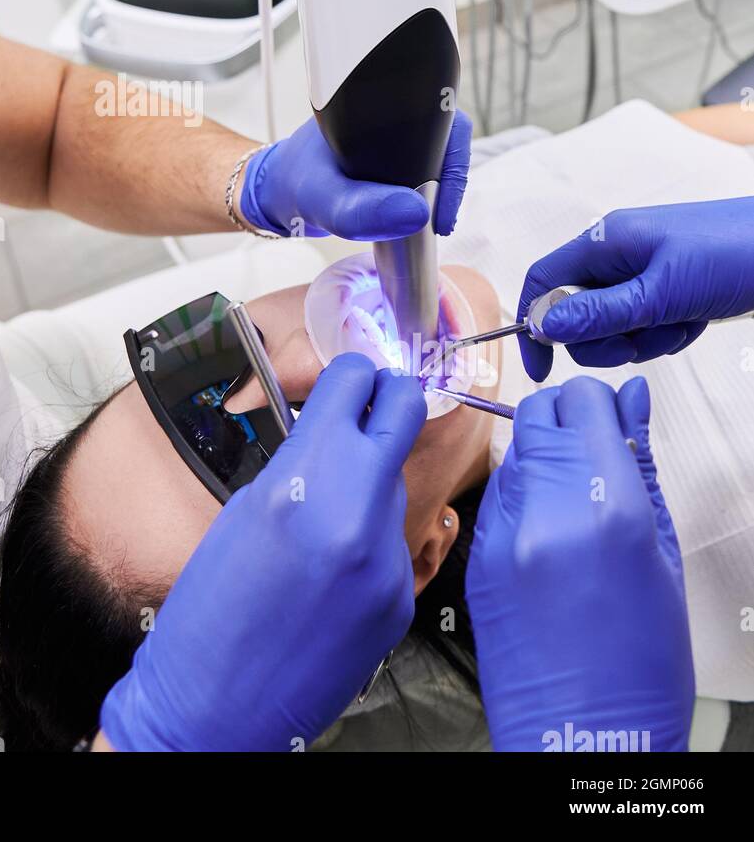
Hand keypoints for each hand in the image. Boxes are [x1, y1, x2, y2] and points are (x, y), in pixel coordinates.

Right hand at [99, 355, 425, 751]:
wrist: (215, 705)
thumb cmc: (209, 612)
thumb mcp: (245, 509)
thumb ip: (299, 459)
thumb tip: (333, 429)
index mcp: (307, 479)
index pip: (358, 381)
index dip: (348, 374)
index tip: (344, 379)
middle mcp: (360, 513)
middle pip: (408, 411)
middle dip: (384, 402)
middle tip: (361, 411)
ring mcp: (389, 559)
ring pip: (395, 484)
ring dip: (368, 483)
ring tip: (320, 517)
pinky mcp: (400, 599)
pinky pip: (393, 542)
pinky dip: (366, 541)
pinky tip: (329, 568)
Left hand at [239, 109, 471, 240]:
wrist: (276, 192)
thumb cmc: (292, 184)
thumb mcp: (322, 200)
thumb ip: (359, 210)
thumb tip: (415, 213)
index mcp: (374, 104)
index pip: (440, 114)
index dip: (453, 156)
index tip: (443, 204)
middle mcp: (389, 111)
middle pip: (447, 134)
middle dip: (449, 177)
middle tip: (437, 219)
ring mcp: (393, 133)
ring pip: (440, 153)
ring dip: (441, 187)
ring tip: (430, 221)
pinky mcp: (394, 153)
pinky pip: (427, 167)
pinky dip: (429, 193)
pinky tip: (417, 215)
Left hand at [467, 375, 693, 752]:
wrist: (585, 736)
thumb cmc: (640, 660)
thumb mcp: (661, 555)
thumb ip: (640, 467)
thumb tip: (634, 401)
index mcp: (605, 506)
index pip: (582, 402)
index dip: (600, 405)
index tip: (613, 421)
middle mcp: (544, 509)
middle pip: (538, 414)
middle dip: (566, 421)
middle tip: (592, 454)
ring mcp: (501, 532)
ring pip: (513, 451)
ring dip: (541, 457)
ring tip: (573, 504)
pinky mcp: (476, 555)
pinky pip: (495, 496)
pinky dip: (520, 496)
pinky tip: (546, 534)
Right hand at [516, 197, 753, 379]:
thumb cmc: (735, 255)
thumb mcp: (662, 293)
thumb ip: (600, 312)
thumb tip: (541, 326)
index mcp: (605, 242)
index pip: (543, 281)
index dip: (534, 325)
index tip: (542, 370)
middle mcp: (618, 254)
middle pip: (577, 311)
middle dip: (605, 338)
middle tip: (639, 342)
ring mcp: (644, 270)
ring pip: (614, 323)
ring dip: (643, 337)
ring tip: (681, 324)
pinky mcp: (669, 286)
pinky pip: (646, 322)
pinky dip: (667, 332)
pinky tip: (697, 321)